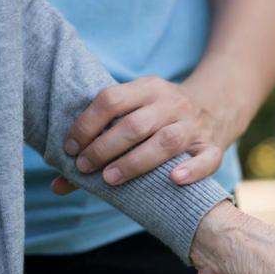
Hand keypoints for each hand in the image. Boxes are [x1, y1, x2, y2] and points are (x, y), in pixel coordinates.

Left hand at [56, 77, 226, 193]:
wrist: (217, 106)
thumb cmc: (160, 117)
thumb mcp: (134, 114)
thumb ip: (98, 143)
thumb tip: (57, 185)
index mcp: (148, 88)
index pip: (111, 100)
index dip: (87, 125)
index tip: (70, 148)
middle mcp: (172, 104)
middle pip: (135, 124)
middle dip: (105, 147)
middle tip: (84, 167)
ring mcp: (194, 126)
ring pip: (167, 141)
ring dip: (135, 162)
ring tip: (110, 179)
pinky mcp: (213, 147)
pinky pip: (207, 159)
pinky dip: (191, 170)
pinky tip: (173, 179)